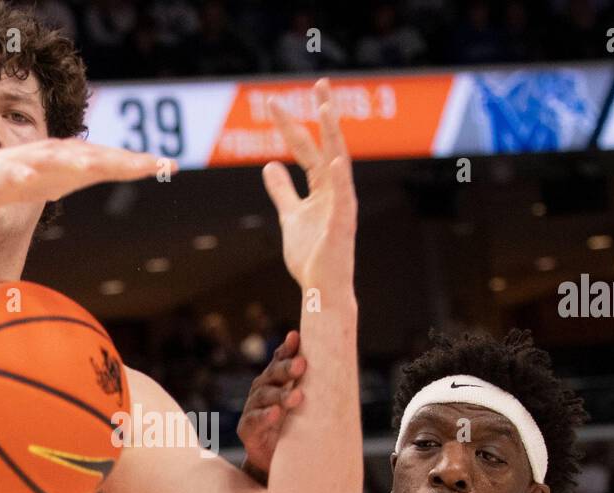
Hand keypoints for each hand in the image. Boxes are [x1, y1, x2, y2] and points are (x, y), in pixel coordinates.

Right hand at [0, 138, 173, 214]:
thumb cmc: (21, 182)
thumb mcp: (61, 181)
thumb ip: (88, 174)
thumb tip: (123, 170)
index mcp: (70, 161)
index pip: (110, 160)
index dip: (138, 162)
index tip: (170, 165)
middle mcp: (53, 156)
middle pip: (91, 157)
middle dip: (119, 160)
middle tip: (150, 164)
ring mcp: (27, 164)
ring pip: (54, 161)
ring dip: (73, 162)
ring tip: (94, 168)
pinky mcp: (1, 177)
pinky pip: (12, 177)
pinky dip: (20, 177)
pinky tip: (29, 181)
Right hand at [236, 330, 306, 479]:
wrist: (280, 463)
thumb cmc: (297, 429)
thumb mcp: (308, 406)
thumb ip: (316, 385)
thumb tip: (340, 360)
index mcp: (276, 381)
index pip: (280, 360)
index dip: (287, 349)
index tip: (297, 337)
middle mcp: (262, 390)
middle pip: (272, 375)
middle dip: (286, 368)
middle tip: (302, 364)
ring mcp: (252, 409)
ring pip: (264, 396)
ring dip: (280, 395)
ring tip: (297, 396)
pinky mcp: (247, 430)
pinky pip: (255, 421)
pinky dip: (266, 417)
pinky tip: (277, 413)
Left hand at [262, 79, 356, 295]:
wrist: (321, 289)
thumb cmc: (311, 255)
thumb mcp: (290, 216)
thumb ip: (283, 191)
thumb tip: (270, 165)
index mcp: (323, 188)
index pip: (306, 149)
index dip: (291, 126)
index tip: (276, 102)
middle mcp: (335, 191)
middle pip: (328, 146)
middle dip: (324, 115)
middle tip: (320, 83)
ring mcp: (341, 207)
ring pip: (339, 165)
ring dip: (334, 137)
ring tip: (327, 109)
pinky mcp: (342, 228)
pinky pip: (342, 201)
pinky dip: (339, 181)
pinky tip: (335, 161)